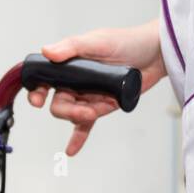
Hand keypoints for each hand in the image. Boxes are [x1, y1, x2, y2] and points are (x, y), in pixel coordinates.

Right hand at [28, 22, 165, 155]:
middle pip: (58, 102)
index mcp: (70, 63)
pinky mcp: (101, 107)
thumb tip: (47, 52)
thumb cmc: (128, 42)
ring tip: (94, 112)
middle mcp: (75, 80)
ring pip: (72, 114)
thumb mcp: (99, 41)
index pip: (44, 78)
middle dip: (67, 110)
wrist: (156, 54)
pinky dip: (77, 138)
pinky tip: (70, 151)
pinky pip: (85, 125)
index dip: (37, 90)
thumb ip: (72, 47)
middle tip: (84, 110)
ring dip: (79, 117)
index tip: (38, 99)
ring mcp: (88, 95)